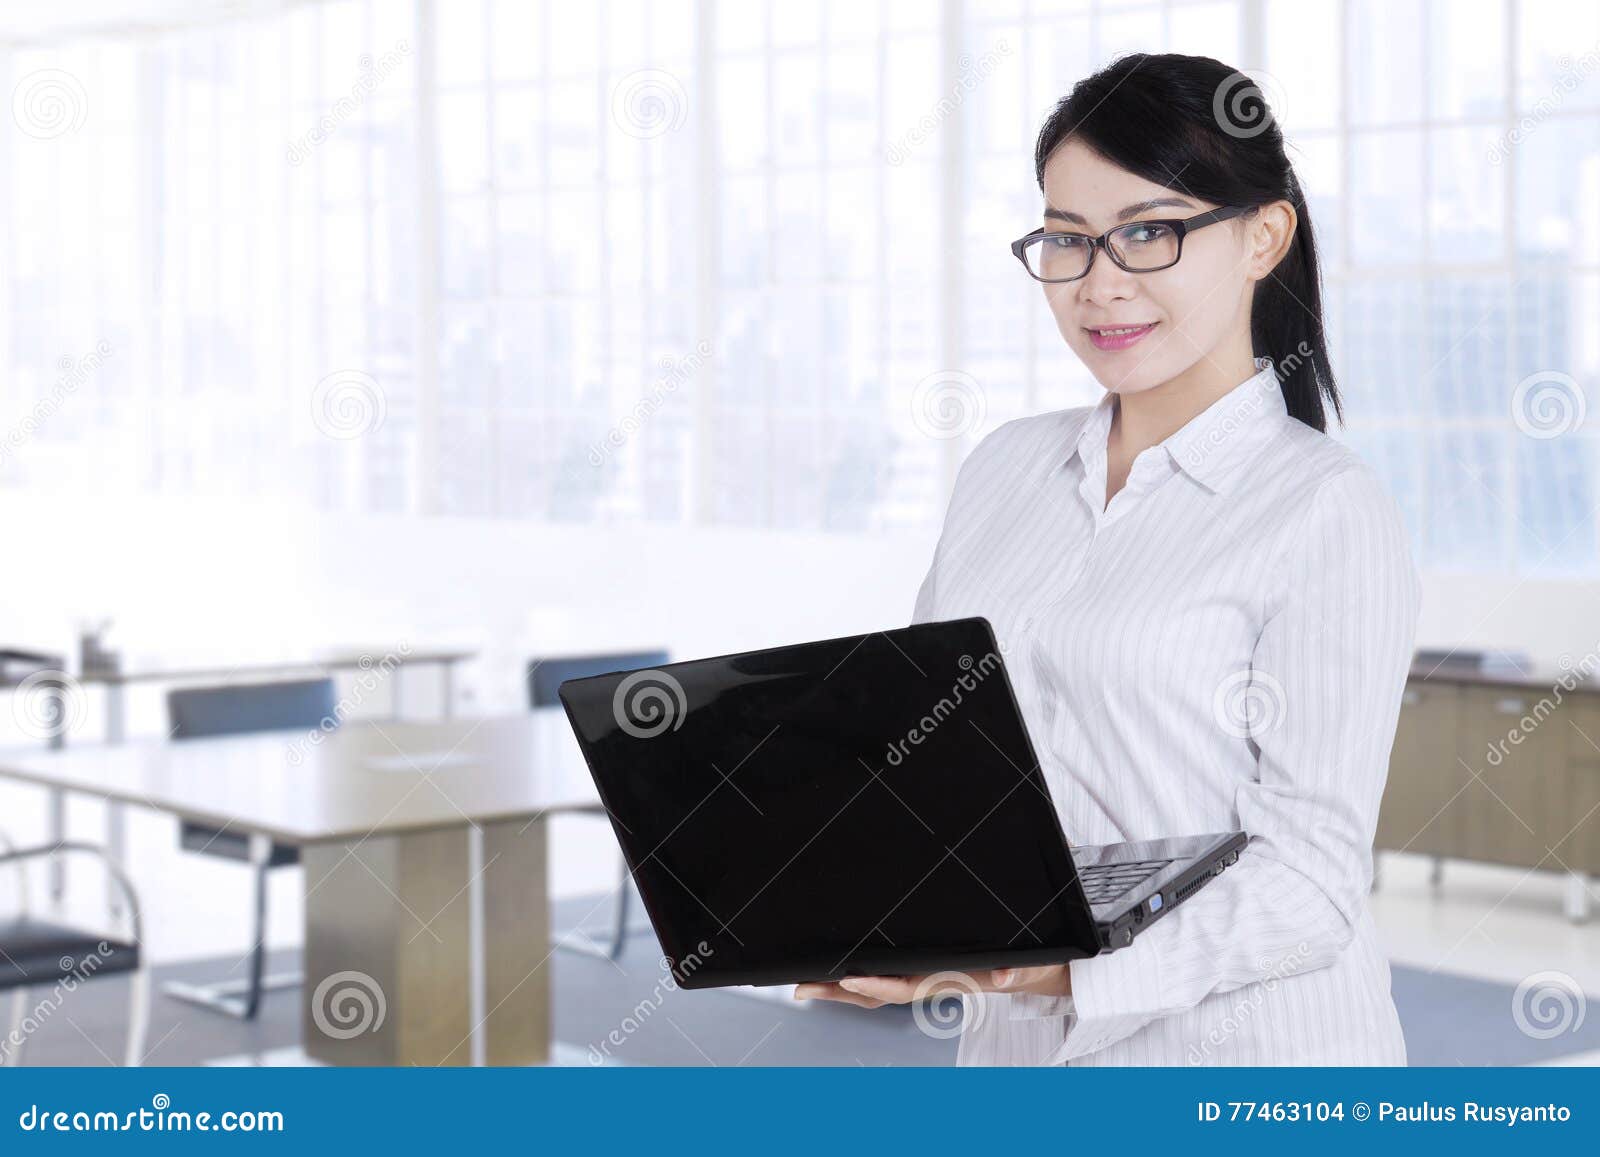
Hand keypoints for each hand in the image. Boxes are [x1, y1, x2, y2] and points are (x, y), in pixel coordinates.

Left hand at [793, 965, 1070, 1008]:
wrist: (1056, 966)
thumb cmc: (1042, 963)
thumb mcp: (1038, 964)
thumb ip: (1023, 969)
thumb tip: (1007, 974)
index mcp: (958, 978)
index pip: (909, 985)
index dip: (877, 985)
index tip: (848, 980)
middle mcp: (940, 979)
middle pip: (882, 990)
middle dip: (840, 990)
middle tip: (802, 986)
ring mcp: (934, 974)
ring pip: (882, 983)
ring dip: (844, 984)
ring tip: (808, 979)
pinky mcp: (935, 964)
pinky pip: (894, 972)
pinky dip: (866, 973)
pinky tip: (840, 969)